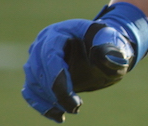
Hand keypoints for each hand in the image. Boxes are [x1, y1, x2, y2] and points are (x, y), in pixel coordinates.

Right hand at [21, 3, 147, 121]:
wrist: (104, 48)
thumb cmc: (109, 44)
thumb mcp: (115, 43)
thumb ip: (111, 49)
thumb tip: (103, 57)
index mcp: (60, 31)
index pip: (51, 55)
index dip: (58, 77)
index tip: (71, 97)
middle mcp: (43, 42)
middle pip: (39, 70)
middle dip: (55, 92)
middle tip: (76, 107)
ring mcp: (37, 58)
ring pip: (33, 82)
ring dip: (50, 100)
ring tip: (75, 109)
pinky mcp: (37, 73)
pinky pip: (32, 91)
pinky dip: (42, 105)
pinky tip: (58, 116)